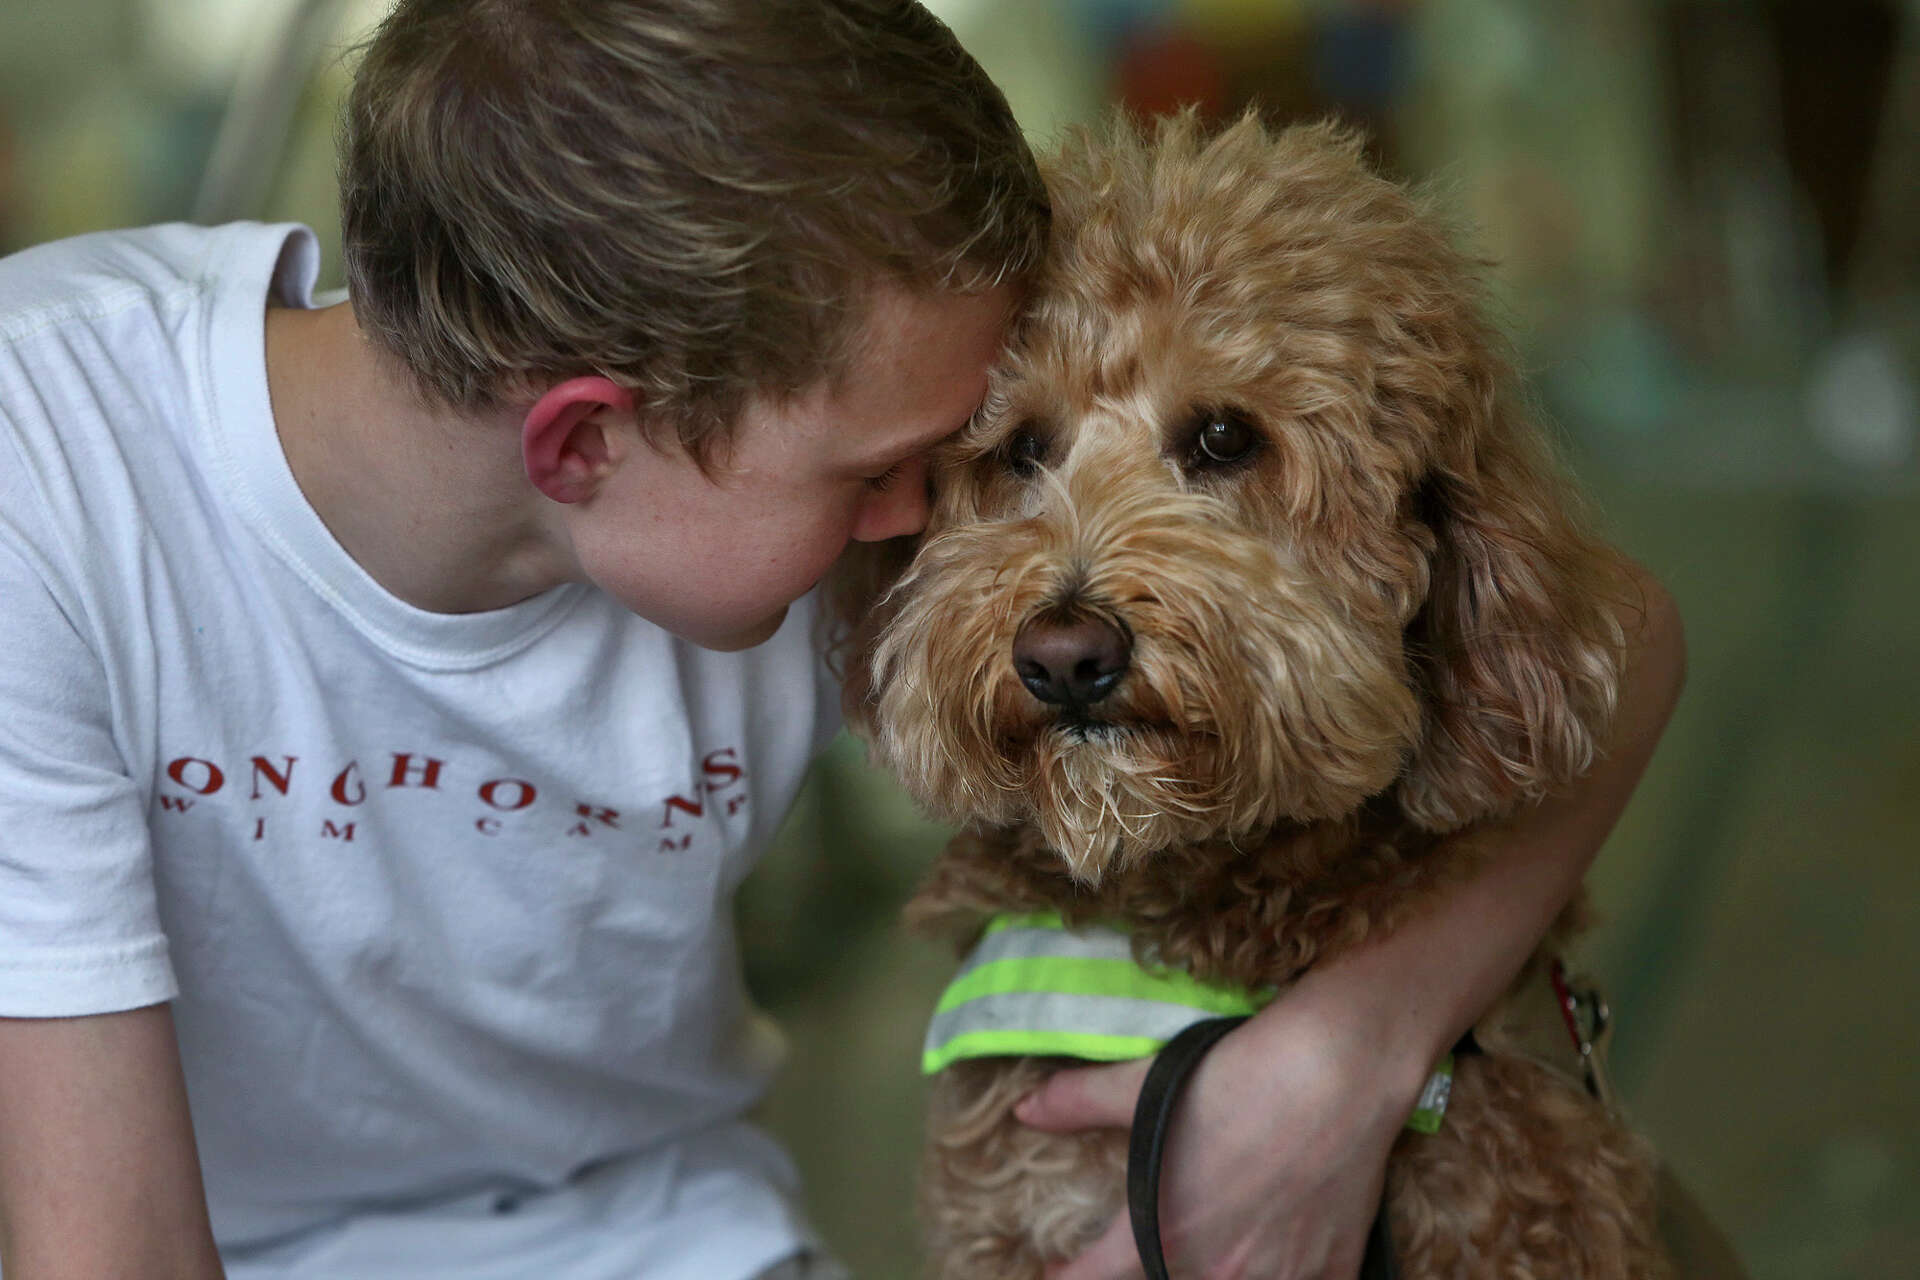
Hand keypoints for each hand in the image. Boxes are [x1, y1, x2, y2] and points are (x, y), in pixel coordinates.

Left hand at [1015, 979, 1427, 1279]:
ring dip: (1217, 1274)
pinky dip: (1285, 1279)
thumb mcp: (1147, 1081)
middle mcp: (1219, 1268)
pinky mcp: (1333, 1268)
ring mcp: (1279, 1276)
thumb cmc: (1241, 1073)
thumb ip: (1080, 1101)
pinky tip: (1277, 1262)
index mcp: (1165, 1232)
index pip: (1095, 1277)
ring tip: (1216, 1254)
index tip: (1057, 1275)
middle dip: (1153, 1274)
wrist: (1341, 1067)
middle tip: (1151, 1249)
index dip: (1069, 1278)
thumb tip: (1024, 1110)